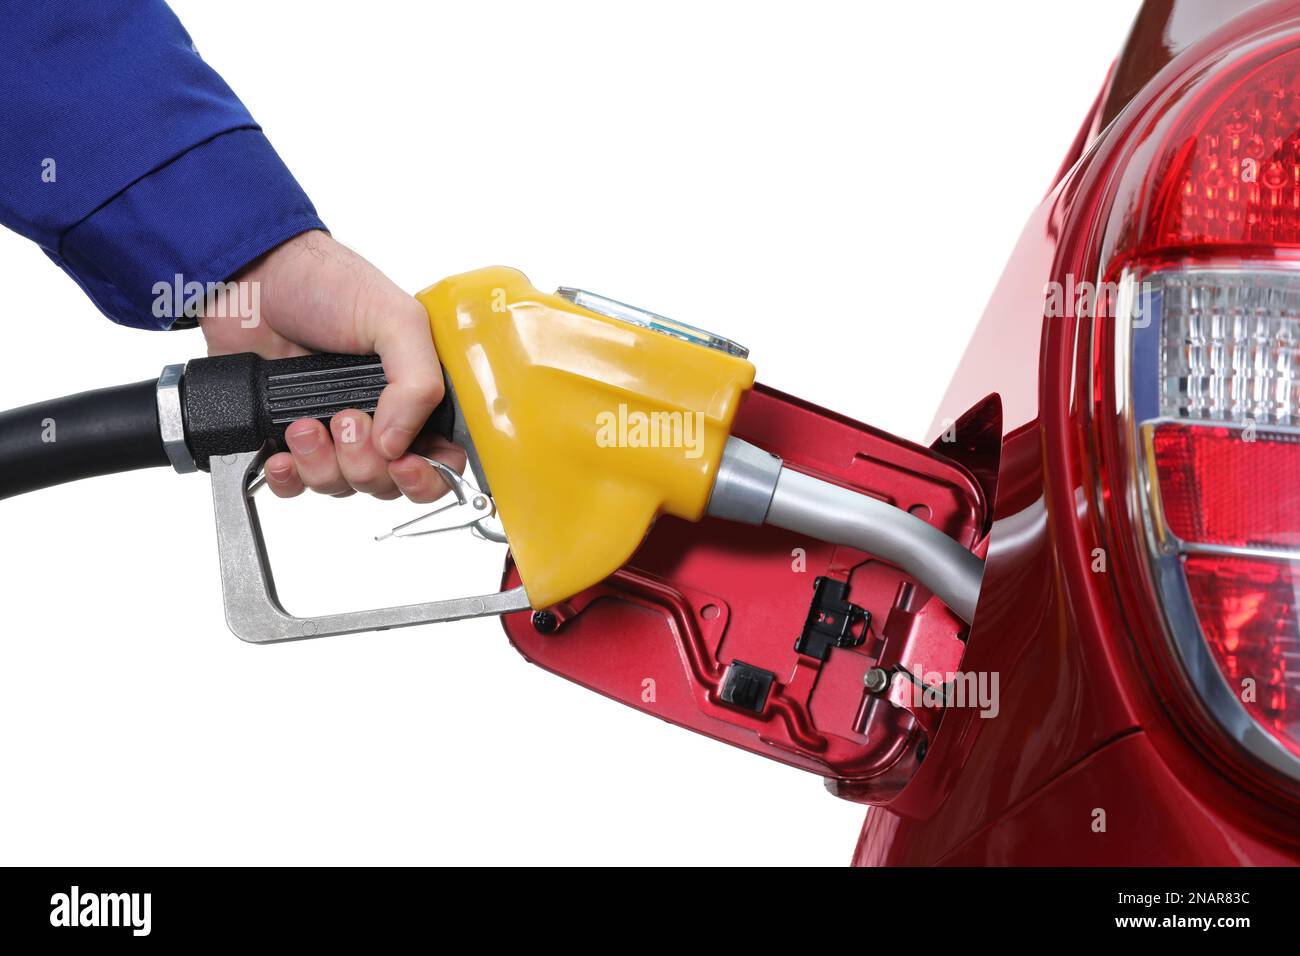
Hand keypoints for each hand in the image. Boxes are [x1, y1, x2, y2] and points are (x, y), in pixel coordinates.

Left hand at [200, 230, 460, 500]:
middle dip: (363, 461)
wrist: (253, 275)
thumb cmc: (327, 283)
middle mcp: (380, 420)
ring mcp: (332, 432)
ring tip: (303, 424)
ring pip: (341, 486)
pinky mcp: (286, 438)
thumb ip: (417, 382)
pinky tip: (282, 455)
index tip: (403, 462)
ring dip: (322, 464)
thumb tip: (398, 445)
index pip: (440, 460)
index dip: (426, 476)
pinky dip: (288, 478)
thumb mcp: (396, 319)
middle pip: (386, 483)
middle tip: (346, 418)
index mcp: (415, 395)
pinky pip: (294, 486)